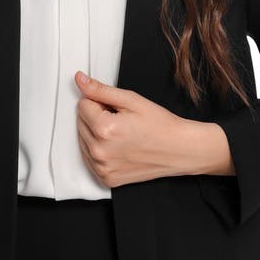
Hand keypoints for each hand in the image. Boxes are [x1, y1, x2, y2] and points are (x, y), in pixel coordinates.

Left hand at [74, 70, 192, 187]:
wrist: (179, 150)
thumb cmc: (159, 125)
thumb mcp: (131, 100)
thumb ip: (100, 90)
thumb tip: (80, 80)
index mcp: (104, 129)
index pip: (83, 104)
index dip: (100, 101)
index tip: (116, 108)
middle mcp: (100, 152)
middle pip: (80, 121)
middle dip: (96, 116)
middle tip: (121, 120)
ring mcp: (102, 168)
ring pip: (83, 139)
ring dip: (96, 133)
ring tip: (121, 133)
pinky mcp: (107, 179)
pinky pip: (89, 158)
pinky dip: (99, 149)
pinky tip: (118, 146)